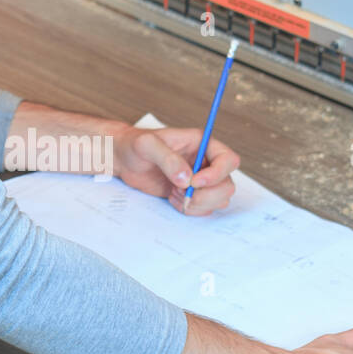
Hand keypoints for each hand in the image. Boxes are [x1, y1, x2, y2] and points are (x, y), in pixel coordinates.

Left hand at [114, 125, 239, 216]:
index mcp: (202, 144)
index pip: (229, 160)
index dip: (217, 174)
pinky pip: (203, 209)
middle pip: (227, 185)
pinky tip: (172, 198)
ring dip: (197, 203)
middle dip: (206, 195)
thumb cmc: (135, 144)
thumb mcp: (147, 145)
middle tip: (182, 192)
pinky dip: (189, 209)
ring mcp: (200, 180)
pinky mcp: (190, 194)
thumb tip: (186, 179)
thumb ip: (168, 159)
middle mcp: (205, 162)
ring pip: (218, 200)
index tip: (194, 181)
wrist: (123, 158)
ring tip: (174, 193)